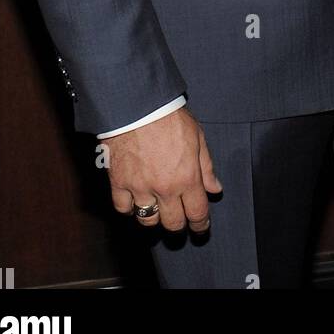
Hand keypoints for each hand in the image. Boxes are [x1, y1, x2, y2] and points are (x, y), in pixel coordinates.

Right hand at [104, 106, 222, 232]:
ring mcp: (140, 187)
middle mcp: (164, 188)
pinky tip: (134, 200)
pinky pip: (123, 208)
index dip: (200, 225)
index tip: (200, 228)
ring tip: (157, 208)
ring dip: (154, 218)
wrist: (137, 105)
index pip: (197, 213)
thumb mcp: (197, 136)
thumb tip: (215, 188)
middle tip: (179, 220)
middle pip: (173, 223)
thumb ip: (206, 166)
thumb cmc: (169, 117)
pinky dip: (128, 208)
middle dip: (179, 225)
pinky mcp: (119, 182)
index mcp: (187, 177)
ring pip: (147, 220)